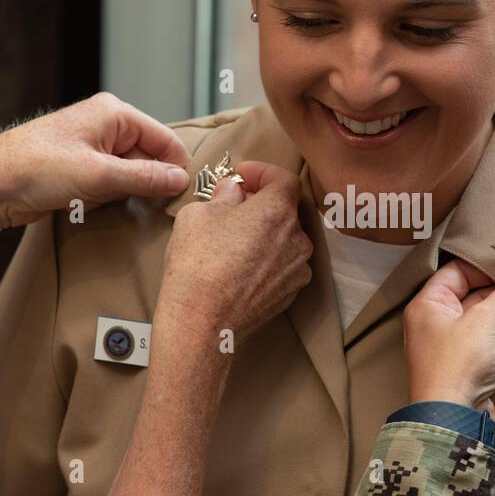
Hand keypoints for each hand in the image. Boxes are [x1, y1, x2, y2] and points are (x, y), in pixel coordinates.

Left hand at [0, 92, 192, 229]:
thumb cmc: (38, 168)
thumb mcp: (100, 175)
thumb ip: (146, 177)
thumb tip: (180, 180)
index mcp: (114, 113)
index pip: (165, 138)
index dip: (177, 166)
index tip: (185, 194)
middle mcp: (105, 124)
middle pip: (148, 156)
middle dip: (148, 181)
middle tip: (149, 206)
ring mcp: (92, 146)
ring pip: (129, 172)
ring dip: (125, 191)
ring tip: (111, 203)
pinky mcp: (80, 166)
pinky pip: (110, 182)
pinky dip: (108, 196)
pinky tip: (92, 205)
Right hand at [157, 162, 312, 338]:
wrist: (202, 321)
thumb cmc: (198, 265)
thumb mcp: (199, 213)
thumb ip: (223, 195)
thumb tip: (232, 193)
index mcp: (277, 212)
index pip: (284, 179)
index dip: (263, 173)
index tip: (243, 176)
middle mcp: (296, 239)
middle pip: (285, 211)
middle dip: (261, 204)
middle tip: (233, 206)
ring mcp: (296, 270)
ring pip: (284, 240)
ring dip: (264, 234)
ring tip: (233, 239)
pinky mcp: (289, 294)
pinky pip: (282, 266)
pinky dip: (266, 260)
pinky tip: (240, 266)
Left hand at [403, 260, 494, 408]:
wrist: (453, 419)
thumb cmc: (458, 364)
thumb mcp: (486, 321)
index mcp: (430, 305)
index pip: (457, 272)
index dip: (487, 267)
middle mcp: (438, 324)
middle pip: (479, 299)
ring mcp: (455, 349)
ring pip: (490, 326)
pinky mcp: (470, 370)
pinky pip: (493, 350)